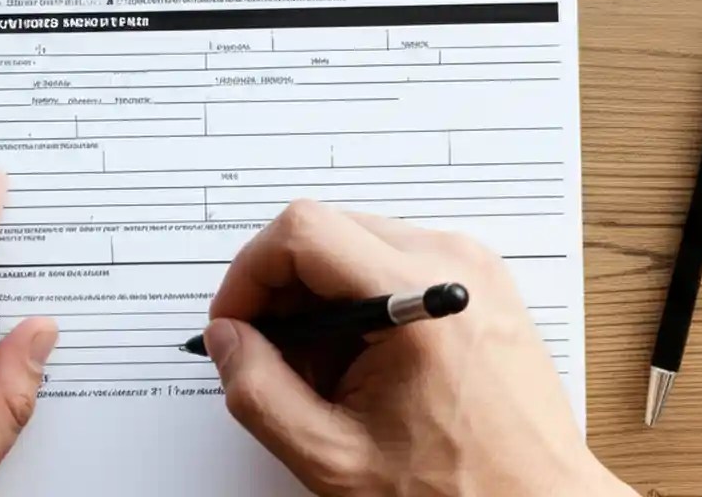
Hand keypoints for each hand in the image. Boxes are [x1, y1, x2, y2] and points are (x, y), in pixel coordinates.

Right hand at [205, 201, 634, 496]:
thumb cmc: (461, 491)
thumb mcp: (333, 455)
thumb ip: (259, 391)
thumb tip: (226, 339)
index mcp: (419, 296)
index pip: (303, 231)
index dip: (249, 273)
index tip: (232, 321)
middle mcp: (451, 262)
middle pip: (326, 231)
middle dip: (280, 291)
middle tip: (268, 355)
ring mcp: (470, 267)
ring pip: (353, 244)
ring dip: (317, 299)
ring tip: (322, 372)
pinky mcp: (475, 281)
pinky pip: (390, 262)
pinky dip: (356, 302)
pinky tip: (358, 362)